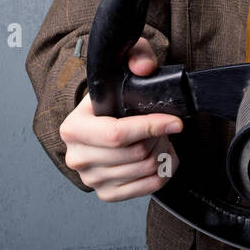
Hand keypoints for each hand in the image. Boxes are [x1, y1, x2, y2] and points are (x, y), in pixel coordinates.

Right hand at [59, 37, 181, 200]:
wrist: (101, 118)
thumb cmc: (112, 94)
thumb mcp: (121, 64)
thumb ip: (136, 56)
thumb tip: (145, 68)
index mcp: (73, 128)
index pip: (116, 134)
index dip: (150, 127)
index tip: (175, 122)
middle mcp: (77, 156)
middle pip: (134, 154)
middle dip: (158, 137)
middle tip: (164, 125)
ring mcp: (91, 178)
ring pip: (143, 170)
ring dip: (162, 152)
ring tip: (161, 137)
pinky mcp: (107, 193)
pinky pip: (146, 188)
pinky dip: (163, 172)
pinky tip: (162, 155)